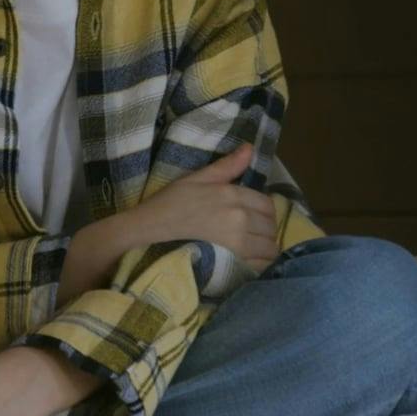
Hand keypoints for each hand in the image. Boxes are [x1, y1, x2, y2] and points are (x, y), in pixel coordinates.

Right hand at [60, 145, 269, 297]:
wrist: (146, 235)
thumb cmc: (167, 206)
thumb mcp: (195, 180)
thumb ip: (226, 166)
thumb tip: (250, 148)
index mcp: (232, 195)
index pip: (267, 204)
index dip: (262, 212)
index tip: (250, 218)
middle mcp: (240, 218)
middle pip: (271, 227)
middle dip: (264, 231)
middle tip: (247, 235)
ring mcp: (238, 244)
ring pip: (269, 248)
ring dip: (263, 249)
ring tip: (246, 251)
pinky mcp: (232, 265)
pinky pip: (260, 267)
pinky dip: (257, 266)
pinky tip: (243, 264)